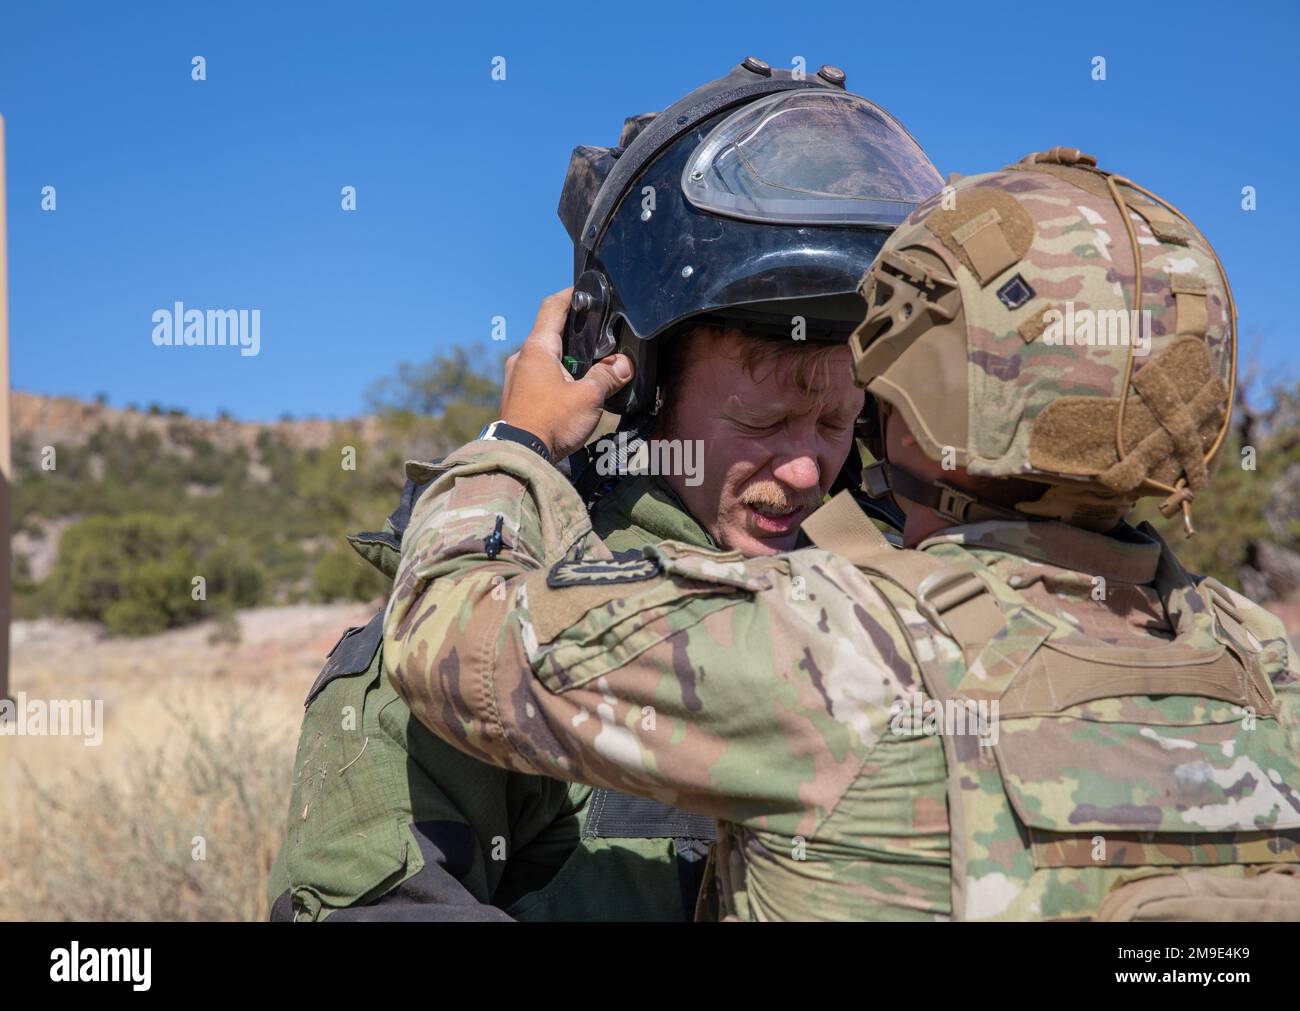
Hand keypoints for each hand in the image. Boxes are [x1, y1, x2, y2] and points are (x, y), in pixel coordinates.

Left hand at [500, 289, 632, 459]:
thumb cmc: (550, 423)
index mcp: (537, 348)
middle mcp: (522, 358)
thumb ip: (608, 376)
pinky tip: (573, 394)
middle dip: (575, 336)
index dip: (570, 296)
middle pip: (550, 334)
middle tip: (598, 341)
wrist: (519, 458)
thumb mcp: (589, 397)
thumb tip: (624, 365)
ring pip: (546, 358)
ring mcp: (516, 378)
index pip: (553, 307)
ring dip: (567, 362)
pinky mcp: (516, 398)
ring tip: (590, 373)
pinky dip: (557, 378)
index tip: (584, 292)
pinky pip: (539, 378)